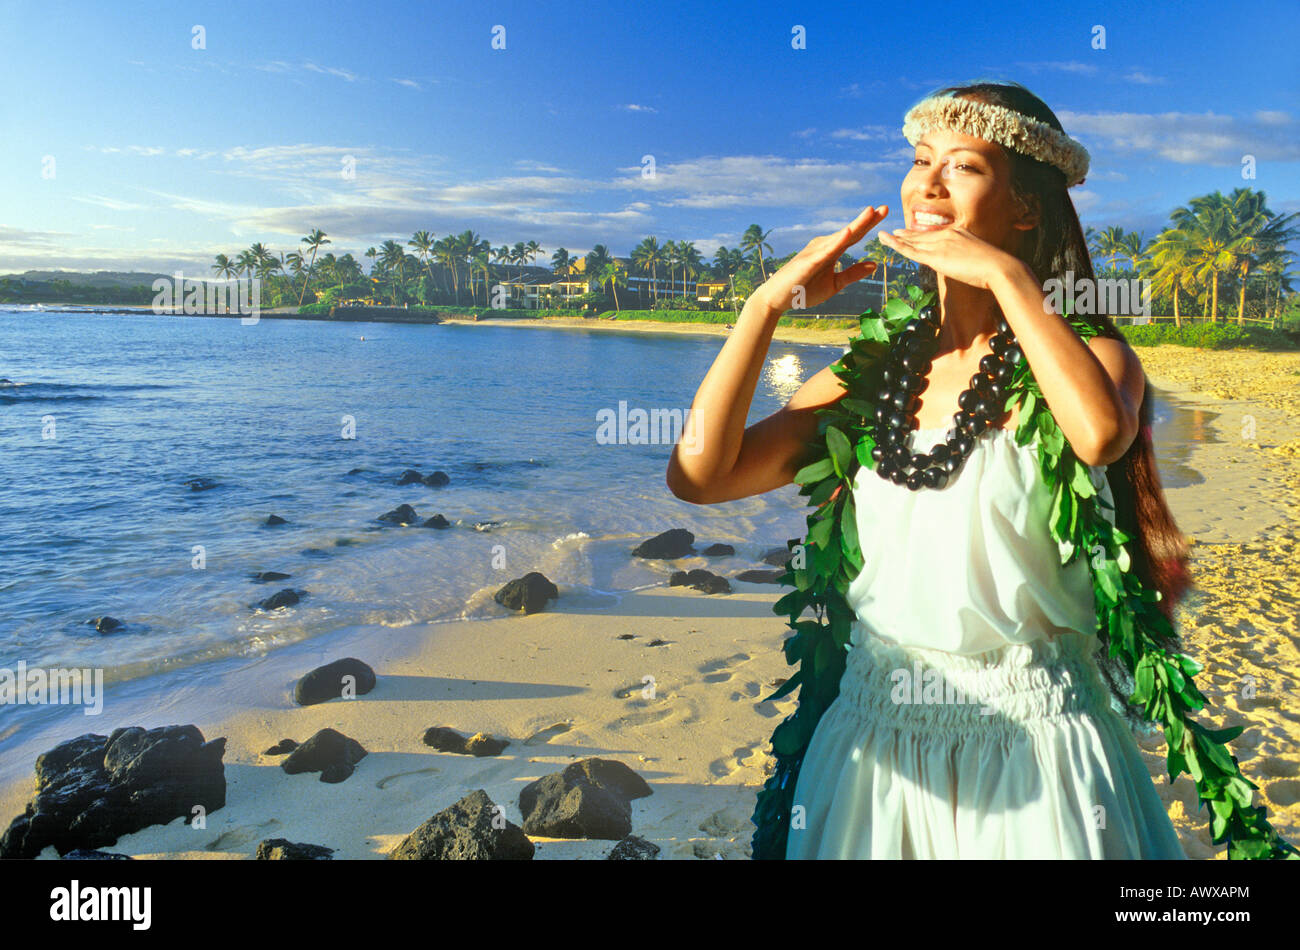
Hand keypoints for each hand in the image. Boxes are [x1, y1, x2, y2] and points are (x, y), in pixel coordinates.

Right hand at [751, 205, 886, 314]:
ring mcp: (815, 252)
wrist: (778, 299)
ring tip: (870, 212)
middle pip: (850, 232)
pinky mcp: (808, 262)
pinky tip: (848, 232)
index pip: (854, 236)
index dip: (870, 224)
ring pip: (840, 237)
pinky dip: (837, 241)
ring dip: (855, 225)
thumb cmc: (804, 289)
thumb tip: (875, 263)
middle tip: (886, 208)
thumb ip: (853, 273)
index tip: (885, 212)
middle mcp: (824, 246)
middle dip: (867, 220)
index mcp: (831, 250)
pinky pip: (825, 251)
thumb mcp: (834, 284)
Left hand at [877, 225, 1018, 290]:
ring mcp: (941, 244)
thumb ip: (967, 257)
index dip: (922, 234)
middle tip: (893, 233)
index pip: (935, 234)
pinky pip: (911, 250)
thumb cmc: (994, 267)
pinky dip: (897, 245)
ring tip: (884, 236)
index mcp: (958, 232)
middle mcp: (947, 235)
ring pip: (914, 241)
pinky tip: (887, 242)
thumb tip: (964, 264)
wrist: (998, 267)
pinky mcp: (936, 256)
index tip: (912, 233)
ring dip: (897, 239)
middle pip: (922, 235)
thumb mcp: (978, 258)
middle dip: (906, 235)